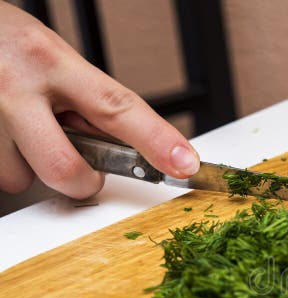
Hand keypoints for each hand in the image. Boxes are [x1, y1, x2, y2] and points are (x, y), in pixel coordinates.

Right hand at [0, 2, 198, 197]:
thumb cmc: (4, 42)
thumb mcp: (52, 57)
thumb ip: (88, 99)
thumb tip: (131, 145)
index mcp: (49, 60)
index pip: (117, 108)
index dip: (157, 140)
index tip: (185, 164)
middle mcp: (15, 87)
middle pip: (66, 169)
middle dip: (82, 180)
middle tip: (83, 167)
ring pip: (22, 178)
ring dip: (30, 166)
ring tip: (21, 128)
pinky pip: (1, 175)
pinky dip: (8, 162)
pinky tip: (4, 132)